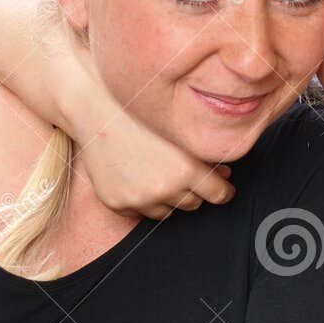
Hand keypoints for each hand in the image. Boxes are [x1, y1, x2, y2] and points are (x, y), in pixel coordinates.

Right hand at [71, 90, 233, 217]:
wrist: (98, 109)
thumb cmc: (142, 115)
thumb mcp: (181, 132)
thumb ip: (206, 157)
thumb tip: (225, 175)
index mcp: (187, 170)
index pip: (219, 194)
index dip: (223, 189)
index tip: (223, 186)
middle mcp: (165, 188)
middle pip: (193, 204)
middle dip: (193, 191)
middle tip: (183, 172)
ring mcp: (140, 199)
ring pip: (167, 212)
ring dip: (168, 198)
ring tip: (158, 173)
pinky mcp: (118, 203)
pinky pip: (139, 213)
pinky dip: (142, 201)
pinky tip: (137, 178)